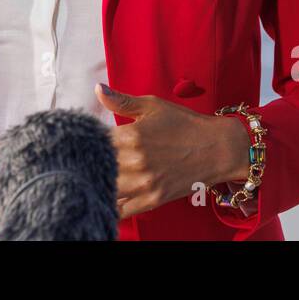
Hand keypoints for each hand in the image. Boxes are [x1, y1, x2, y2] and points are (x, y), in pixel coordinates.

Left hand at [95, 83, 243, 218]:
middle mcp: (136, 161)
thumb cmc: (185, 124)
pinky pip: (121, 210)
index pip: (94, 142)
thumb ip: (121, 100)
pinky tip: (103, 198)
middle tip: (82, 160)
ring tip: (90, 177)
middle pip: (96, 167)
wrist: (218, 148)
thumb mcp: (153, 106)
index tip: (80, 141)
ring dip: (96, 183)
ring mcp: (144, 183)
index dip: (85, 142)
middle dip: (87, 163)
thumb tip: (97, 89)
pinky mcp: (153, 200)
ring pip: (105, 189)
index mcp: (132, 135)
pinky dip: (109, 206)